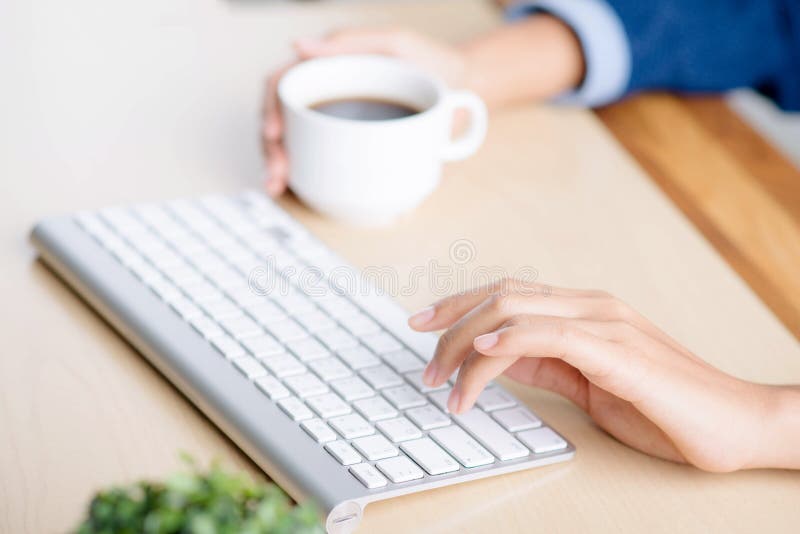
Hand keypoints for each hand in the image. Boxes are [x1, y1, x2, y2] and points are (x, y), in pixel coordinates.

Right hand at [261, 29, 468, 195]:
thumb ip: (349, 42)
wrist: (467, 90)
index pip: (283, 82)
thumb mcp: (395, 44)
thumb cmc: (432, 62)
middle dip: (271, 146)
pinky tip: (295, 188)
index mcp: (330, 66)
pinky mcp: (350, 144)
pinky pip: (319, 158)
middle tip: (276, 172)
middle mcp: (327, 93)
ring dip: (279, 164)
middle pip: (282, 116)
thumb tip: (298, 46)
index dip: (270, 106)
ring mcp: (337, 121)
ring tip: (277, 185)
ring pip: (294, 141)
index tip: (274, 132)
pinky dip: (303, 174)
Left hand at [408, 278, 793, 471]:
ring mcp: (605, 323)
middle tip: (424, 368)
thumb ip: (543, 363)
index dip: (456, 305)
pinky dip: (510, 341)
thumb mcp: (585, 382)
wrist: (733, 423)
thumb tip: (494, 356)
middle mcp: (589, 306)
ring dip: (467, 347)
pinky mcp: (618, 350)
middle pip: (499, 296)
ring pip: (515, 311)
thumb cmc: (663, 404)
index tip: (420, 325)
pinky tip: (484, 355)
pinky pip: (552, 335)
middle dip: (449, 328)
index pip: (505, 293)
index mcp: (582, 310)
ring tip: (444, 384)